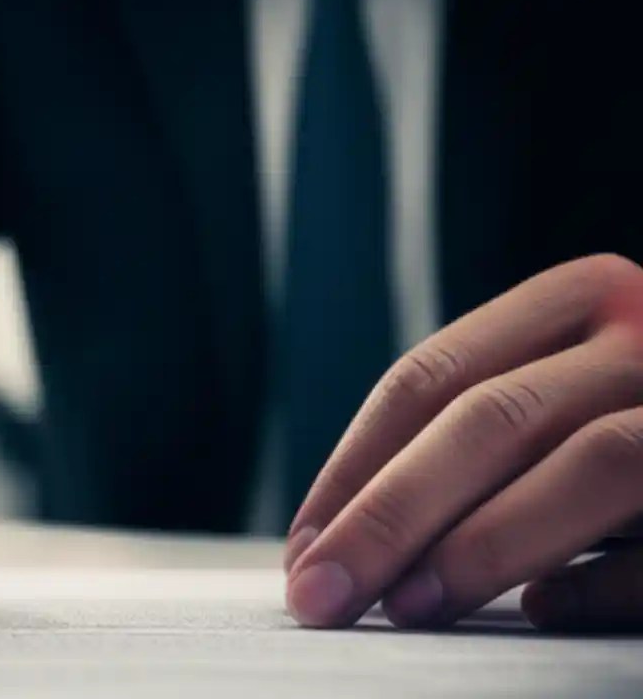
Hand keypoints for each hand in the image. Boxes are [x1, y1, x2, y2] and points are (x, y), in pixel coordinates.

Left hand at [284, 254, 642, 631]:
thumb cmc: (642, 420)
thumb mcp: (567, 392)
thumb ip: (486, 435)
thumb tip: (340, 538)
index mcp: (578, 298)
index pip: (429, 377)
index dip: (354, 467)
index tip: (304, 547)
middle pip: (491, 418)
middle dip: (391, 513)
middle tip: (321, 596)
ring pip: (593, 463)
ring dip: (486, 544)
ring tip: (404, 608)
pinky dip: (605, 581)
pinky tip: (542, 615)